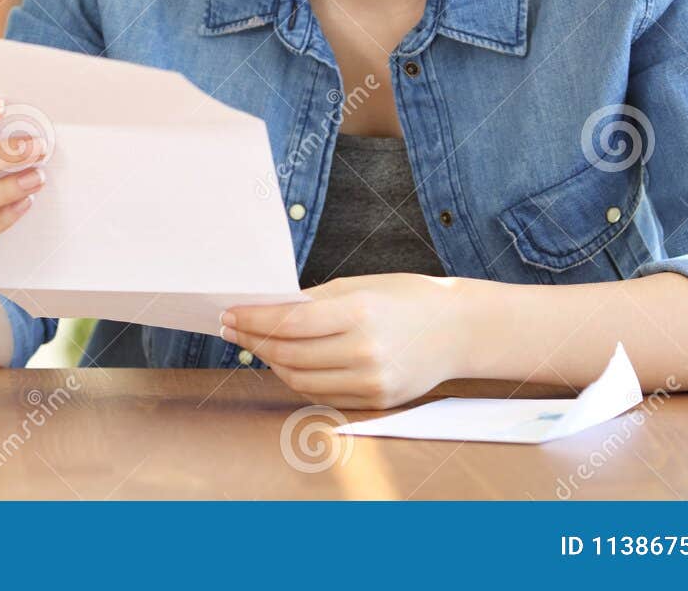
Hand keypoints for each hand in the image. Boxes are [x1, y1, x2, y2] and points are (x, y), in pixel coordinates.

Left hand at [221, 274, 471, 408]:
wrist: (459, 330)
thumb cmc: (407, 298)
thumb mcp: (360, 287)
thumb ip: (313, 300)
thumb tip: (264, 309)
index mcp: (360, 312)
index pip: (289, 321)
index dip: (253, 318)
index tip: (228, 313)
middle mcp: (365, 351)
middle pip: (289, 353)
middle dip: (253, 339)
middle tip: (232, 327)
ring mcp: (371, 381)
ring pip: (300, 379)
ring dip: (270, 361)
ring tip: (255, 343)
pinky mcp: (375, 400)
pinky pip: (321, 393)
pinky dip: (297, 378)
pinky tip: (285, 362)